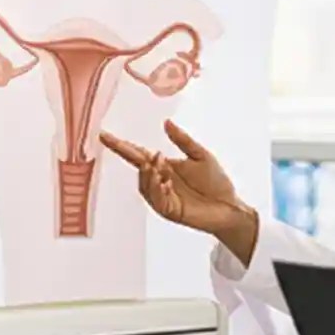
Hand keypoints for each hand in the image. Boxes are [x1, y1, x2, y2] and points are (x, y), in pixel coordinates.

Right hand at [99, 120, 258, 262]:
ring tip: (160, 167)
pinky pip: (157, 201)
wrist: (230, 206)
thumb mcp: (201, 155)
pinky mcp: (171, 211)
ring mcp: (163, 197)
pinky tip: (166, 183)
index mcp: (164, 166)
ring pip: (145, 186)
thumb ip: (183, 140)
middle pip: (138, 169)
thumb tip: (166, 122)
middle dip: (138, 160)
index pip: (138, 154)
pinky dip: (158, 190)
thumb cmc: (217, 183)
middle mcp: (160, 181)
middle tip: (152, 157)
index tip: (104, 135)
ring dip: (149, 175)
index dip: (120, 145)